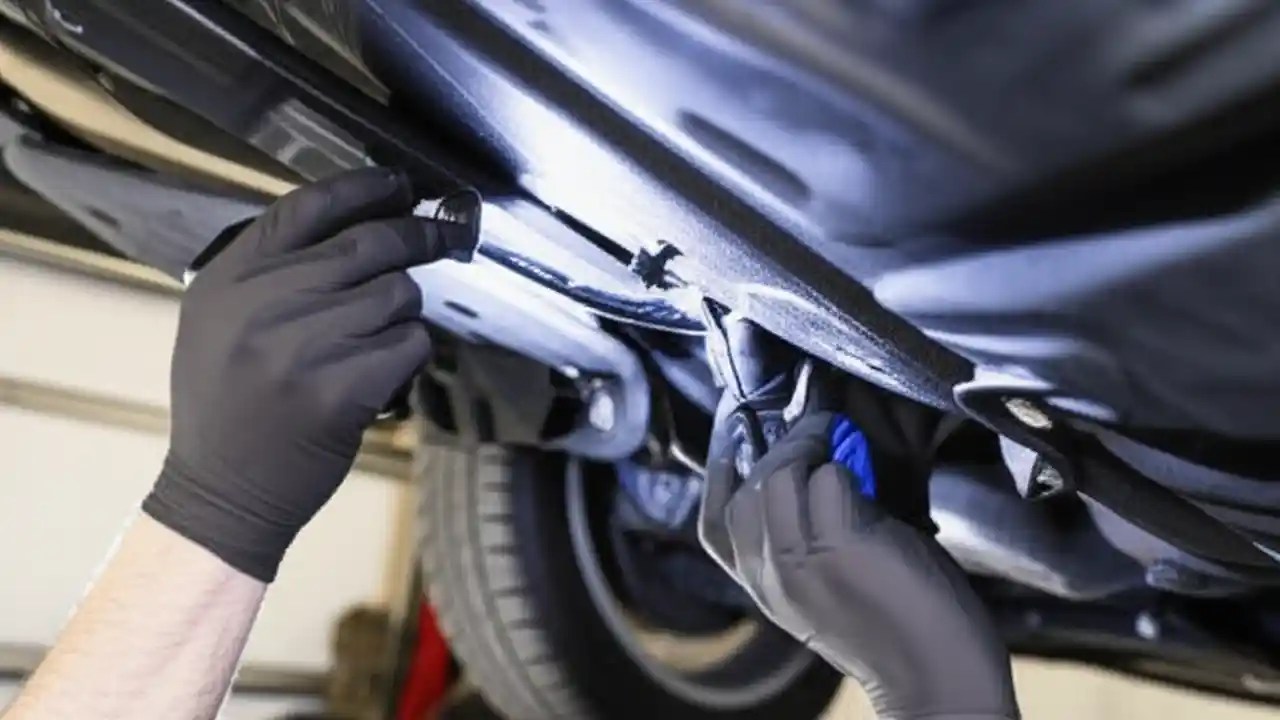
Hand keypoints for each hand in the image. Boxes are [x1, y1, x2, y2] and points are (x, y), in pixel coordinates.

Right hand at [143, 168, 449, 581]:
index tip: (401, 184)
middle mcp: (264, 304)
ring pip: (397, 294)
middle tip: (446, 235)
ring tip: (380, 337)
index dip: (364, 187)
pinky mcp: (342, 389)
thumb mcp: (218, 321)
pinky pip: (409, 343)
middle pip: (367, 244)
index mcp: (229, 279)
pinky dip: (411, 352)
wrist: (222, 492)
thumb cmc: (228, 406)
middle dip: (418, 235)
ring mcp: (303, 346)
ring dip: (405, 310)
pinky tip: (386, 371)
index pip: (307, 207)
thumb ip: (269, 271)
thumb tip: (353, 224)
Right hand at [700, 410, 1018, 719]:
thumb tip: (813, 468)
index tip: (742, 432)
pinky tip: (868, 475)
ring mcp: (800, 561)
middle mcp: (770, 578)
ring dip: (810, 445)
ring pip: (780, 476)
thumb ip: (805, 539)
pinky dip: (848, 468)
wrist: (937, 681)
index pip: (713, 525)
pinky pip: (830, 479)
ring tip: (839, 439)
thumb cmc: (897, 627)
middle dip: (777, 450)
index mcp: (763, 590)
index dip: (722, 471)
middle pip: (744, 492)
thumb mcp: (827, 586)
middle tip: (816, 432)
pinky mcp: (839, 547)